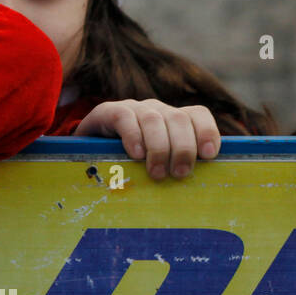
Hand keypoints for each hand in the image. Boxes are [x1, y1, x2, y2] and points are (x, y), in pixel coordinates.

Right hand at [75, 99, 219, 179]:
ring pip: (154, 119)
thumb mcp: (155, 162)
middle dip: (183, 148)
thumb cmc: (128, 162)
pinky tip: (135, 155)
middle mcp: (156, 109)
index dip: (207, 132)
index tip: (209, 156)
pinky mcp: (109, 111)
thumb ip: (174, 165)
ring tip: (156, 173)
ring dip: (159, 148)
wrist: (87, 149)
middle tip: (179, 174)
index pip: (197, 115)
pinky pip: (125, 118)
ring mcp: (133, 108)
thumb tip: (201, 186)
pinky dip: (133, 137)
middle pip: (179, 119)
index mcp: (173, 119)